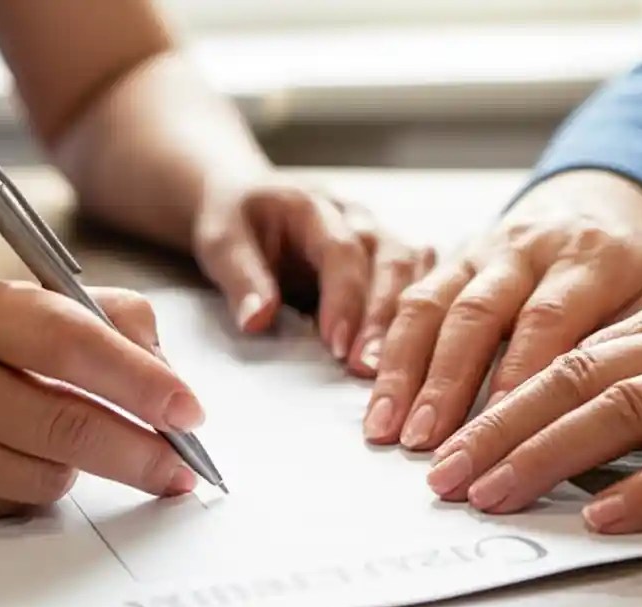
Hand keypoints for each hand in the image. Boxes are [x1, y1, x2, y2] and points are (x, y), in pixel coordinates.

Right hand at [0, 270, 205, 522]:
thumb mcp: (8, 298)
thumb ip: (97, 317)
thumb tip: (166, 374)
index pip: (68, 342)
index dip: (140, 381)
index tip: (189, 411)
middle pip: (60, 423)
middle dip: (137, 452)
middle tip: (181, 468)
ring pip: (36, 476)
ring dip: (78, 470)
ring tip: (73, 447)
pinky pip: (0, 506)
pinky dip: (28, 490)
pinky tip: (14, 462)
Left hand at [194, 175, 434, 375]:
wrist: (248, 200)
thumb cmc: (235, 220)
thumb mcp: (220, 240)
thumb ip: (241, 277)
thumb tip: (258, 320)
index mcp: (315, 207)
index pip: (341, 251)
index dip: (344, 299)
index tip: (336, 345)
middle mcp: (358, 219)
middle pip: (392, 260)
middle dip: (385, 318)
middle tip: (369, 368)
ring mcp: (379, 239)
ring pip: (416, 273)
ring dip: (410, 320)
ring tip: (391, 370)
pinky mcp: (388, 262)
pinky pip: (419, 286)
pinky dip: (421, 319)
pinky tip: (413, 356)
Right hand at [362, 170, 641, 448]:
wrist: (603, 207)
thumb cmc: (636, 276)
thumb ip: (629, 353)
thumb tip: (593, 424)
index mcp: (593, 257)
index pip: (547, 319)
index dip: (517, 378)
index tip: (499, 433)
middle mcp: (530, 245)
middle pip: (478, 312)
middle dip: (446, 382)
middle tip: (424, 443)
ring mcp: (483, 248)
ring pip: (434, 303)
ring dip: (405, 370)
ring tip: (386, 428)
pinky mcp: (451, 258)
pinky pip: (412, 299)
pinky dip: (387, 348)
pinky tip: (375, 395)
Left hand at [427, 279, 641, 532]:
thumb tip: (580, 409)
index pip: (564, 358)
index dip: (497, 403)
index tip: (448, 446)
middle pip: (574, 380)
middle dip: (498, 429)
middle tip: (443, 476)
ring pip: (624, 410)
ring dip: (549, 455)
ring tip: (495, 494)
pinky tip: (606, 515)